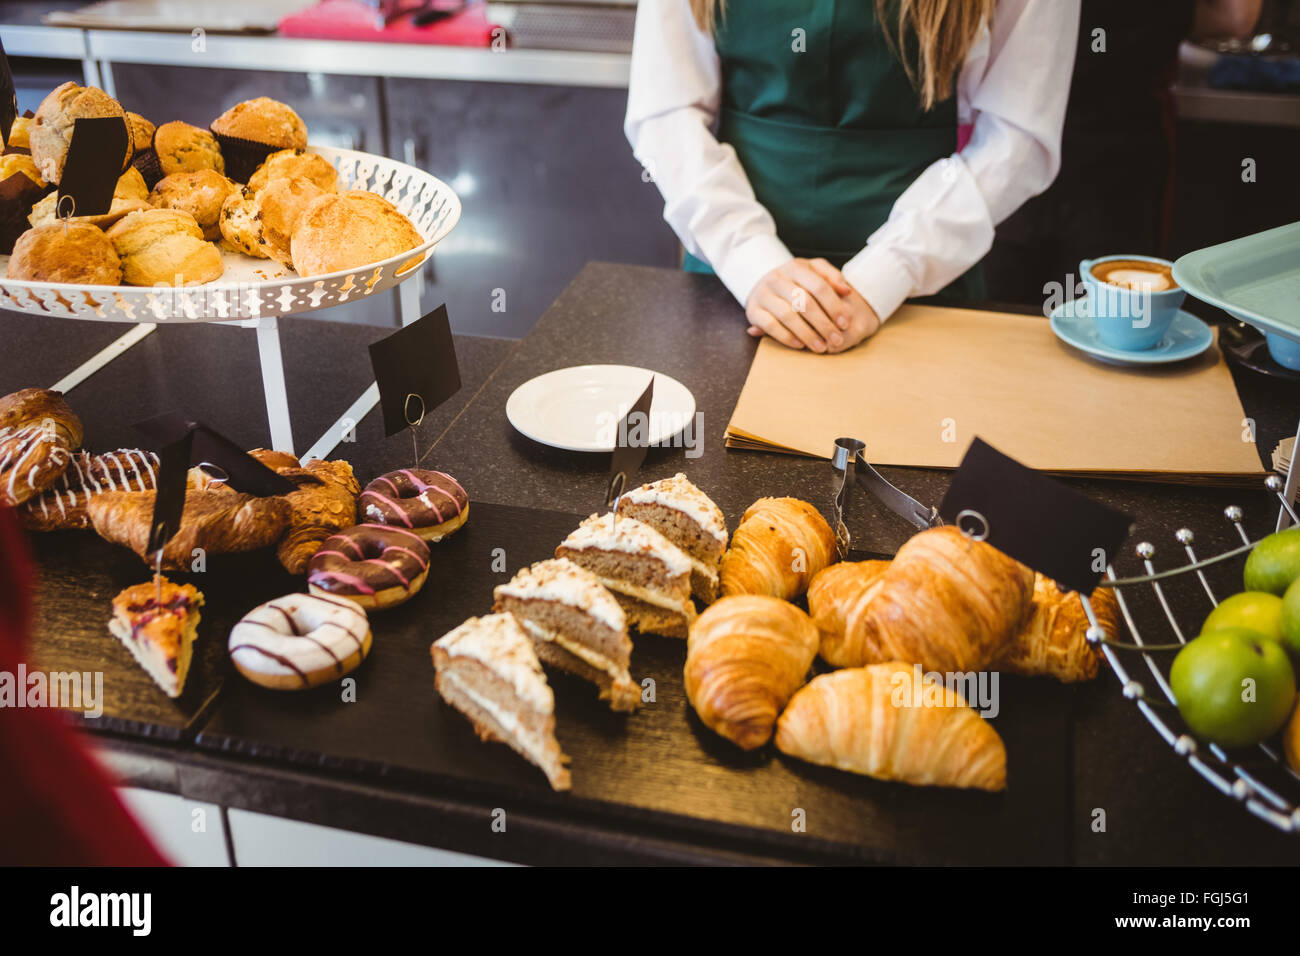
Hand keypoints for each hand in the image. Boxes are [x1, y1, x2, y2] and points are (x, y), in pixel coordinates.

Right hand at [745, 258, 879, 352]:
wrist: (763, 284)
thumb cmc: (796, 280)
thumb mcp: (814, 271)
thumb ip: (832, 277)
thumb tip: (846, 290)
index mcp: (795, 267)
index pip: (818, 286)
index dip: (834, 306)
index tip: (845, 323)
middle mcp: (777, 278)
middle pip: (804, 302)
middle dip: (823, 324)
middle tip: (836, 340)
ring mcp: (762, 294)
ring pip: (787, 315)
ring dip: (807, 334)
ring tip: (821, 348)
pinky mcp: (752, 311)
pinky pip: (770, 325)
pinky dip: (786, 337)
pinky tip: (800, 345)